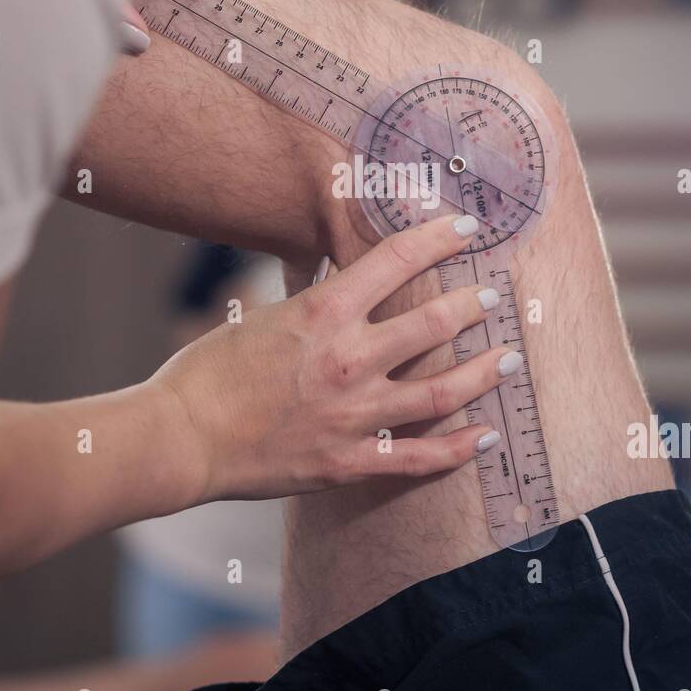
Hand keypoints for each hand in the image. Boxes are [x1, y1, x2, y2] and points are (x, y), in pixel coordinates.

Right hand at [151, 214, 521, 498]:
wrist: (181, 437)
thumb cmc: (209, 372)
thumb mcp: (262, 314)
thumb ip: (312, 298)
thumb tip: (341, 273)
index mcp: (324, 313)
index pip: (397, 260)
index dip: (438, 239)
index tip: (466, 230)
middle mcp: (348, 360)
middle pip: (434, 325)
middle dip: (472, 305)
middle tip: (493, 297)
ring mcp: (353, 414)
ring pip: (442, 391)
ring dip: (483, 372)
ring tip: (509, 359)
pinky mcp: (348, 461)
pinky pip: (417, 457)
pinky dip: (456, 449)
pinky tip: (483, 438)